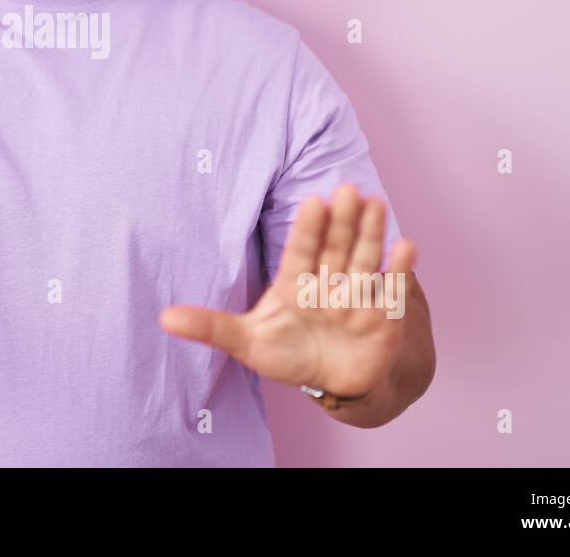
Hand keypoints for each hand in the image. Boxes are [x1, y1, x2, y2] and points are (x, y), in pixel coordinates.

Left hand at [159, 182, 415, 397]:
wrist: (334, 380)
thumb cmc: (288, 353)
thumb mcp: (246, 342)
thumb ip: (210, 328)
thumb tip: (163, 319)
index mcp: (294, 282)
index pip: (300, 250)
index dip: (307, 228)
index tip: (313, 201)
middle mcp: (327, 281)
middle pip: (335, 246)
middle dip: (342, 221)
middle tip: (348, 189)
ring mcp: (357, 295)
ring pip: (364, 259)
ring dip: (371, 233)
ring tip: (376, 203)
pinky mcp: (383, 314)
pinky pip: (392, 289)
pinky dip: (400, 270)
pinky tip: (407, 246)